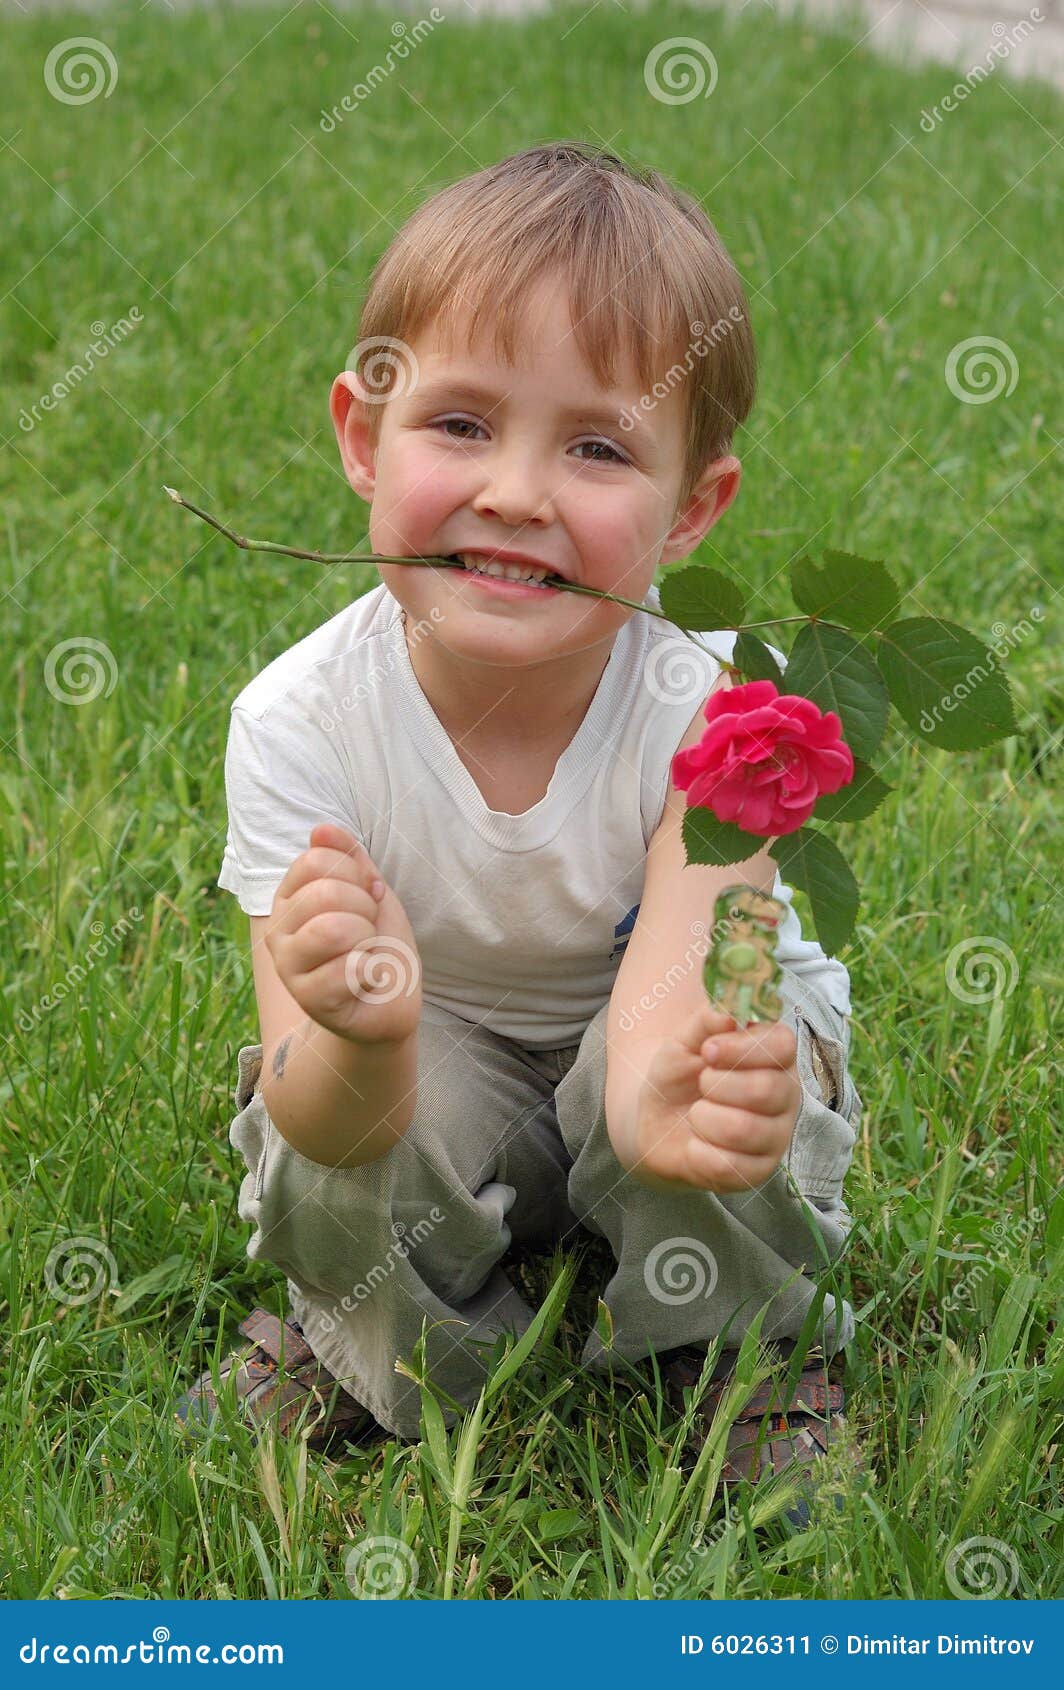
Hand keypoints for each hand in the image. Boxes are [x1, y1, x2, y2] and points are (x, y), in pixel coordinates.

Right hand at [266, 823, 422, 1045]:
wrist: (388, 1000)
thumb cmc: (376, 942)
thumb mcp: (369, 891)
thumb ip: (349, 859)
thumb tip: (321, 829)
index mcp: (289, 896)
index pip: (316, 859)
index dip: (357, 875)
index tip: (367, 897)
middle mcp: (278, 929)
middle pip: (324, 894)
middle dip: (365, 910)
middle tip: (368, 930)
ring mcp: (288, 967)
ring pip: (332, 930)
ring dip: (367, 939)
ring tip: (366, 952)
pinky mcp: (308, 1000)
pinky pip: (349, 969)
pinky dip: (372, 971)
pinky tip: (366, 980)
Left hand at [627, 1001, 800, 1192]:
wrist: (658, 1121)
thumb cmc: (680, 1074)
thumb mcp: (684, 1040)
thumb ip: (707, 1021)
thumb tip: (728, 1014)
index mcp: (775, 1056)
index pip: (783, 1045)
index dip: (742, 1047)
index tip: (708, 1050)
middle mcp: (786, 1095)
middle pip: (766, 1090)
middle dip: (716, 1085)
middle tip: (700, 1084)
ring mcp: (776, 1136)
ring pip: (745, 1130)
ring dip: (704, 1119)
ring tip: (696, 1114)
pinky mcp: (758, 1172)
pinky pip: (730, 1166)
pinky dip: (699, 1153)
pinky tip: (695, 1144)